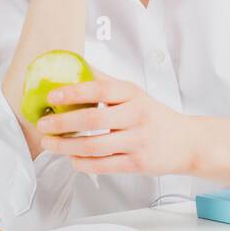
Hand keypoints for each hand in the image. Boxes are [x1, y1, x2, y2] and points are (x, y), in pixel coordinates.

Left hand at [35, 74, 195, 175]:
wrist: (186, 142)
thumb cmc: (153, 116)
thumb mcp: (135, 94)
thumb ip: (106, 83)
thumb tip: (75, 65)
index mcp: (133, 94)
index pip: (101, 89)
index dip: (74, 92)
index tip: (52, 95)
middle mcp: (137, 115)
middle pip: (93, 120)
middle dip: (62, 123)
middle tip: (43, 124)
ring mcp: (138, 141)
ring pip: (95, 146)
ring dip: (66, 146)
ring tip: (50, 144)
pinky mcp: (138, 163)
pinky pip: (104, 165)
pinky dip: (83, 163)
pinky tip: (72, 159)